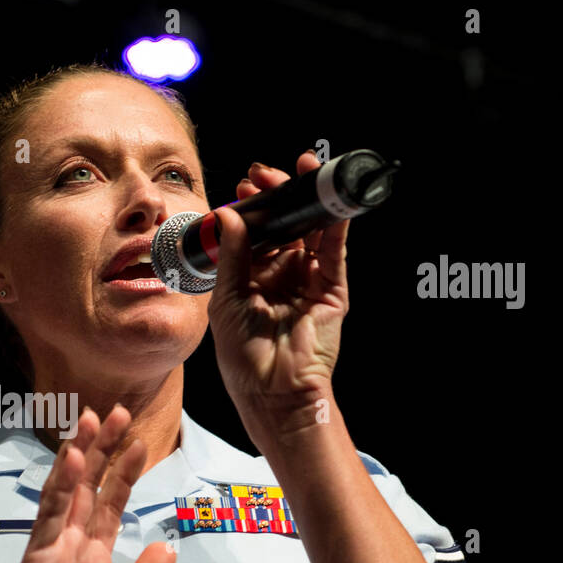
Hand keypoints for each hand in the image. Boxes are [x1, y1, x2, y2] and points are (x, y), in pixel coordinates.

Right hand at [0, 405, 175, 562]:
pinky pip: (51, 515)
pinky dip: (61, 485)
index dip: (125, 475)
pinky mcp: (38, 557)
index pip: (112, 508)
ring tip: (95, 418)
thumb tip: (166, 547)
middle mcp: (75, 548)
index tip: (142, 443)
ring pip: (70, 491)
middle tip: (120, 412)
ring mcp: (54, 549)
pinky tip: (74, 457)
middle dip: (106, 451)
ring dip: (83, 454)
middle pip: (92, 488)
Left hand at [208, 153, 348, 447]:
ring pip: (310, 231)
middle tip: (265, 174)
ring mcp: (309, 281)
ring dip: (306, 200)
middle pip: (283, 226)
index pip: (254, 234)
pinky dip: (334, 222)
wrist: (273, 392)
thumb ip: (232, 256)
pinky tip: (328, 197)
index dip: (251, 209)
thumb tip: (228, 215)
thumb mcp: (227, 300)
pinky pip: (334, 250)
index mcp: (251, 280)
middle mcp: (281, 276)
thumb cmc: (244, 357)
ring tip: (300, 170)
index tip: (242, 186)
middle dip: (276, 196)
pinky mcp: (332, 289)